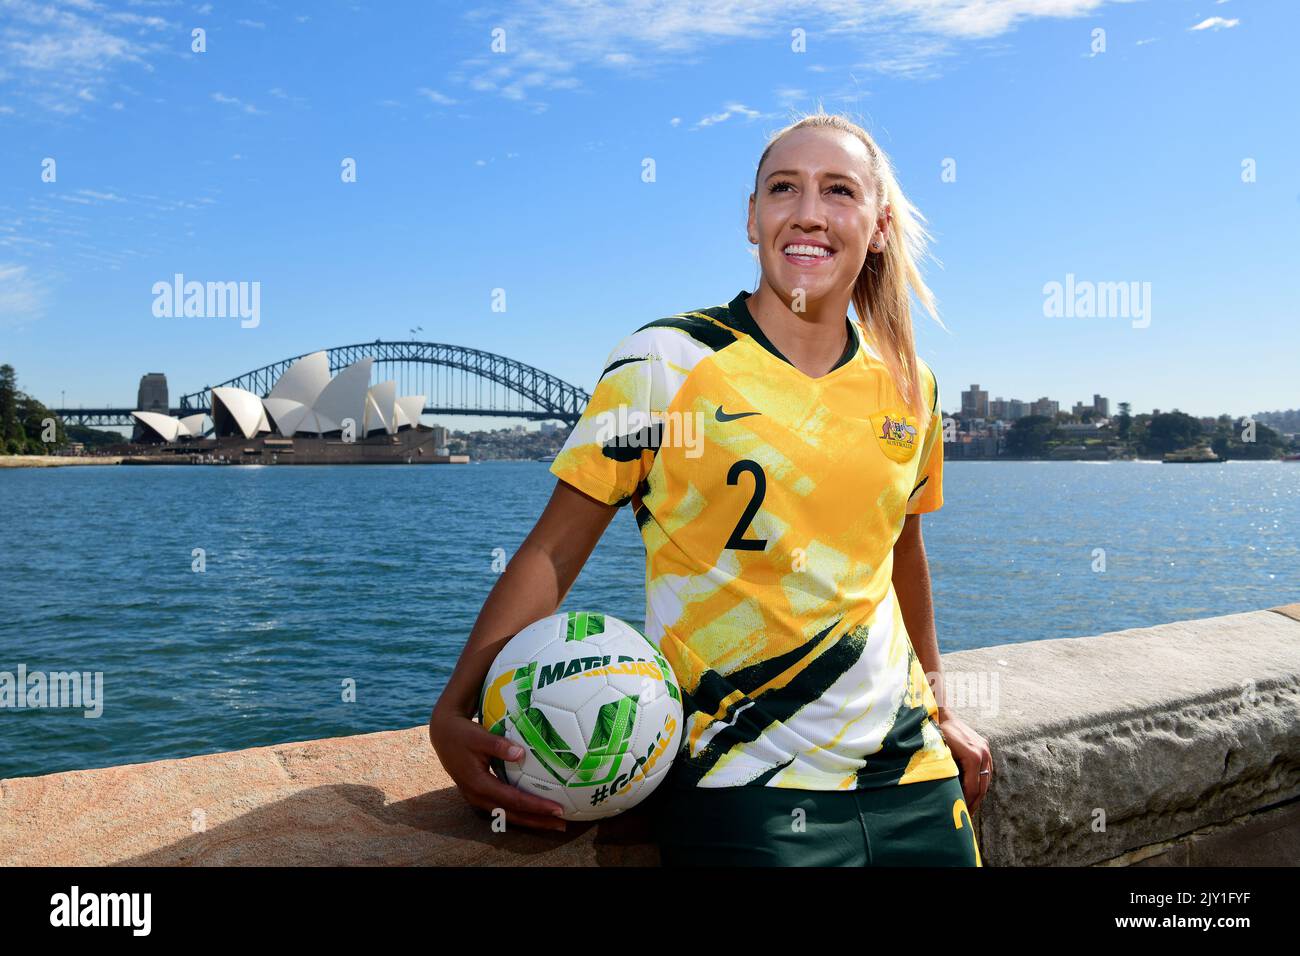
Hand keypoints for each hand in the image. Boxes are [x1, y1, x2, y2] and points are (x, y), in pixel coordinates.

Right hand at [429, 705, 568, 832]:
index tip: (557, 809)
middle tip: (562, 825)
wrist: (443, 735)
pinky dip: (521, 811)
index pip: (513, 800)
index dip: (536, 806)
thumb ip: (498, 745)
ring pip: (508, 815)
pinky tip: (536, 810)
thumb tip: (521, 753)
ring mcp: (478, 798)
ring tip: (553, 822)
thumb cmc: (462, 733)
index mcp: (478, 784)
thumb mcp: (479, 736)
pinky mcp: (480, 794)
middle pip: (513, 815)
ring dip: (531, 820)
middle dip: (538, 821)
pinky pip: (504, 808)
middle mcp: (478, 796)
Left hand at [937, 714, 991, 811]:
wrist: (940, 713)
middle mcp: (983, 752)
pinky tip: (973, 791)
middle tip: (966, 816)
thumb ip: (946, 773)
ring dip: (978, 794)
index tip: (959, 812)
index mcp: (973, 755)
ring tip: (969, 806)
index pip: (973, 787)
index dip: (966, 801)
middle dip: (974, 802)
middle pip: (982, 785)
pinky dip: (980, 782)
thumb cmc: (935, 734)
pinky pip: (986, 770)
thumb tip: (947, 795)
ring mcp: (985, 749)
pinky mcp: (984, 747)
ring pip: (986, 779)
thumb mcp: (938, 755)